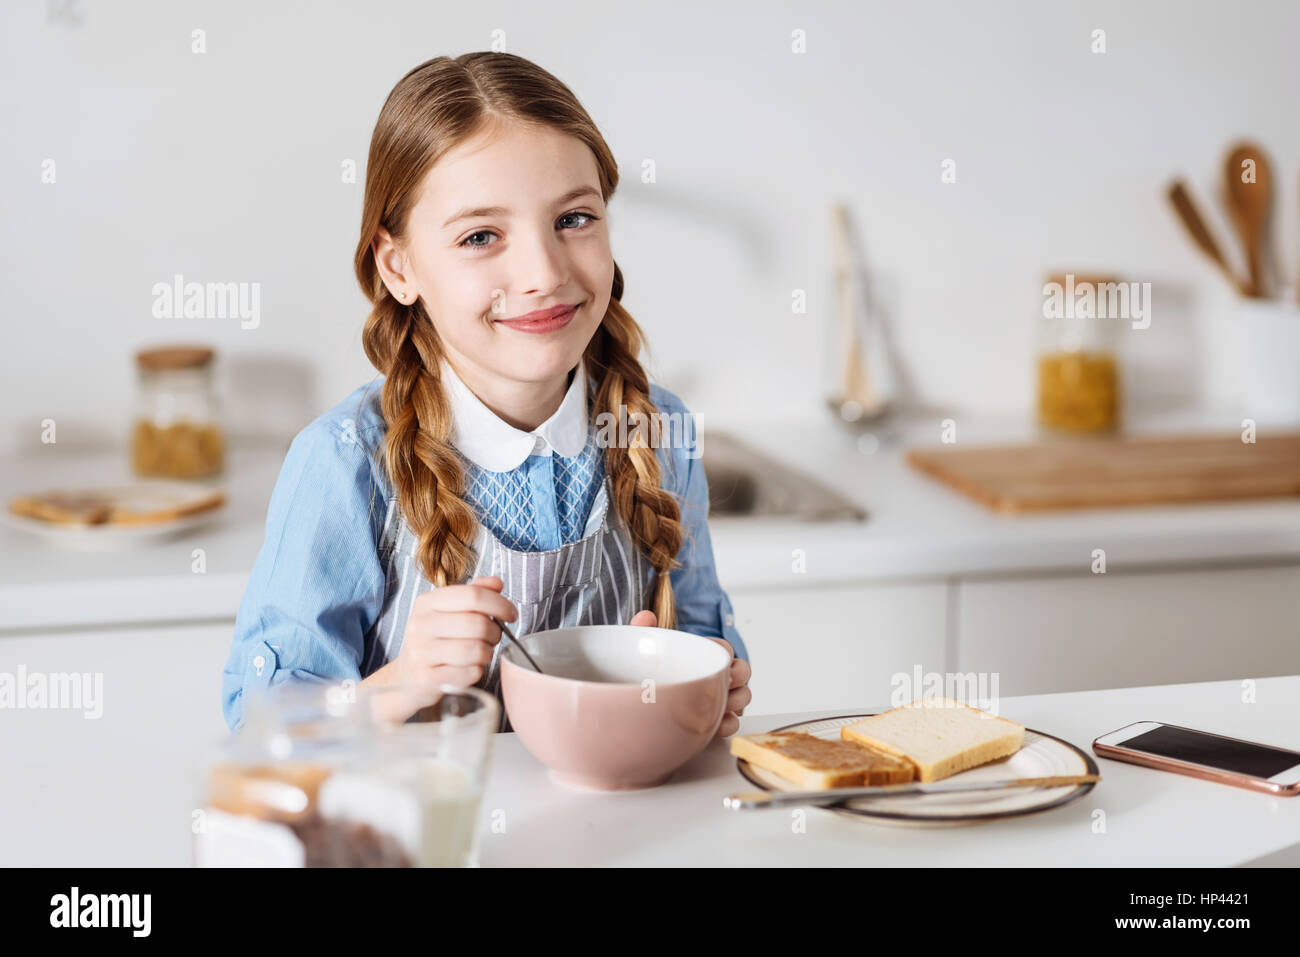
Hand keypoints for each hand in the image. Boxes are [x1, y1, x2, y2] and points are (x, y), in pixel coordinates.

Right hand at [369, 575, 516, 721]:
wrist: (407, 677)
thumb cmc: (434, 640)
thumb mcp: (448, 611)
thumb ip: (474, 593)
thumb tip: (497, 583)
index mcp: (427, 602)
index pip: (473, 595)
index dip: (500, 604)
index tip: (511, 614)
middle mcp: (420, 624)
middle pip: (478, 623)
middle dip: (496, 632)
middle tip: (494, 637)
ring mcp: (421, 652)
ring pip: (476, 650)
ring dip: (487, 653)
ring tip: (481, 652)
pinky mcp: (426, 679)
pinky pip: (469, 673)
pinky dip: (477, 671)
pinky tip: (468, 668)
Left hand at [629, 610, 751, 738]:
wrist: (643, 702)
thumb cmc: (648, 671)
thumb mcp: (643, 650)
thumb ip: (643, 631)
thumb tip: (646, 616)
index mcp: (702, 653)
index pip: (725, 648)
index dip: (726, 653)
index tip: (720, 661)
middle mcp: (714, 674)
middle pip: (743, 671)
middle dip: (738, 677)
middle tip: (724, 682)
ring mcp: (717, 697)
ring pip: (742, 696)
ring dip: (735, 701)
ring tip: (717, 705)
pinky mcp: (714, 720)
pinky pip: (732, 723)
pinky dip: (727, 725)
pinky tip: (715, 726)